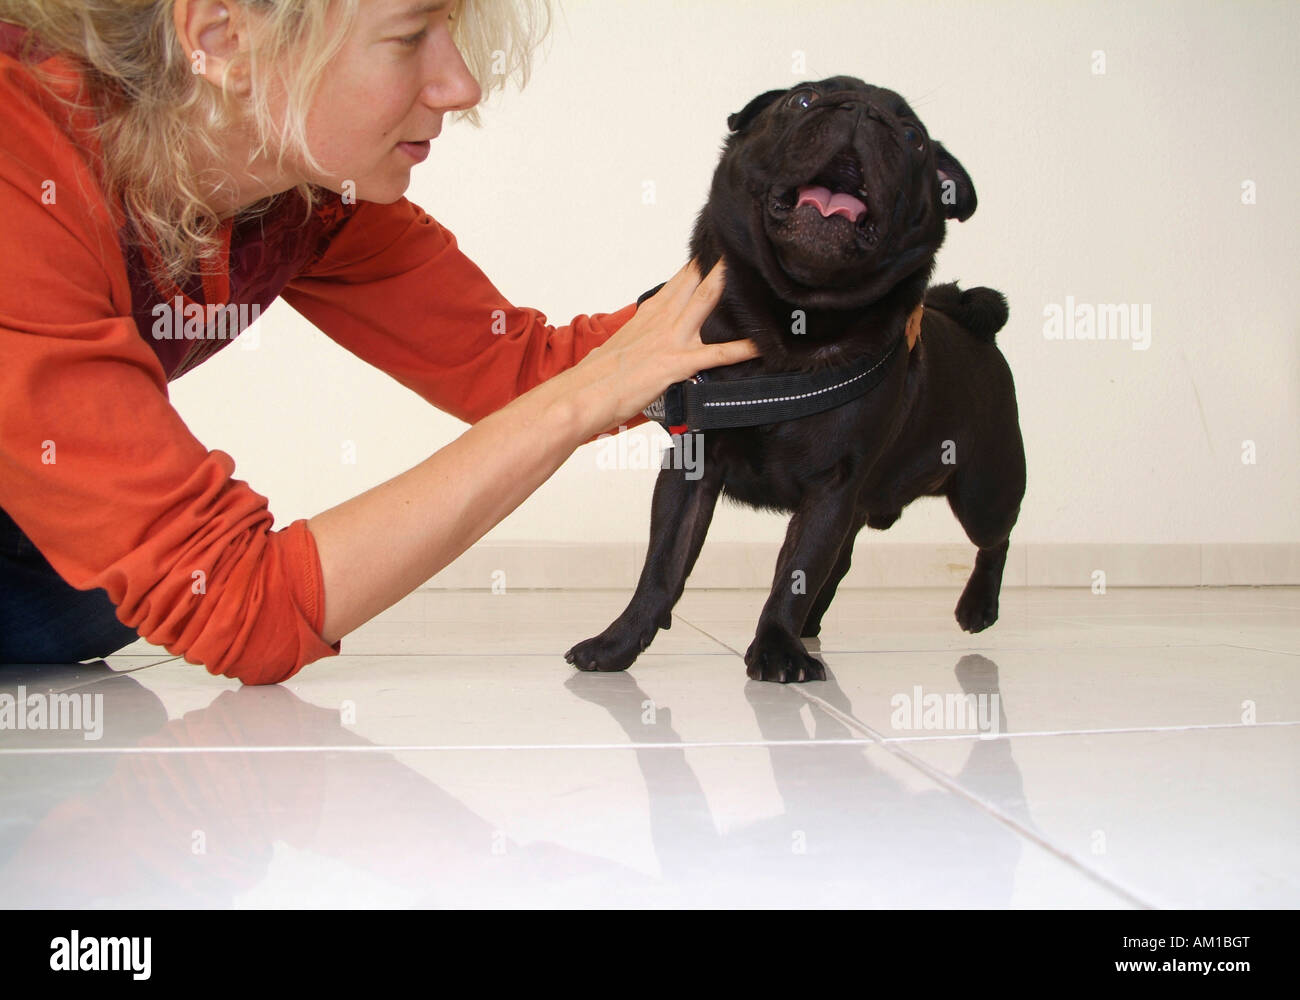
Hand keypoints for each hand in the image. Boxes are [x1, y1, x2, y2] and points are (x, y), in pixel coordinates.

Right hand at [574, 258, 760, 433]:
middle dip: (721, 263)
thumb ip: (642, 338)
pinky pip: (718, 354)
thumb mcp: (622, 346)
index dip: (701, 263)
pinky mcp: (678, 363)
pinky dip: (742, 350)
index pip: (680, 280)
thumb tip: (649, 343)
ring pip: (708, 302)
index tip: (718, 248)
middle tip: (744, 247)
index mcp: (650, 314)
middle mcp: (663, 320)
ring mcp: (672, 339)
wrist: (585, 394)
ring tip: (757, 275)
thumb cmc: (599, 376)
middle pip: (697, 281)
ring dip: (731, 287)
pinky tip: (763, 345)